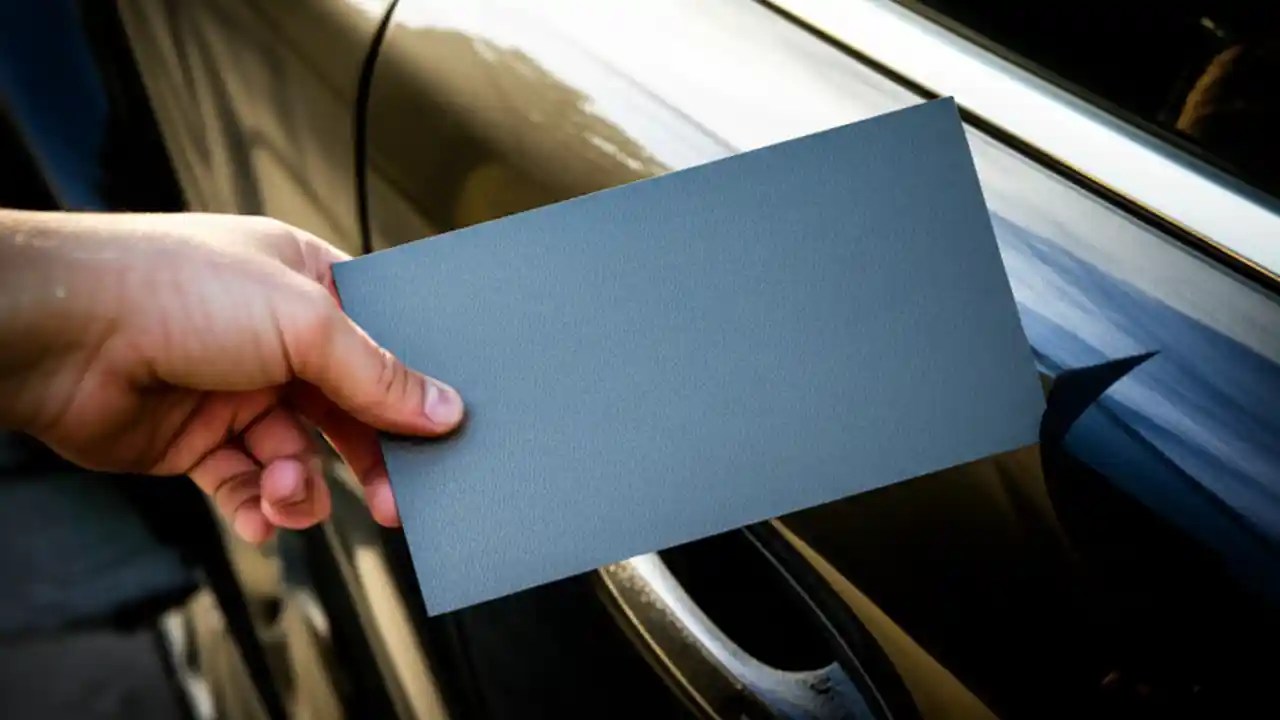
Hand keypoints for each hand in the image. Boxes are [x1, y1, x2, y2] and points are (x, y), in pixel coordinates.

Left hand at [0, 210, 463, 541]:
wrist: (59, 333)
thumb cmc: (173, 288)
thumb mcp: (303, 324)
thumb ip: (377, 375)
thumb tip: (444, 409)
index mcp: (306, 283)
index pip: (380, 342)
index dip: (409, 389)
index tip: (439, 433)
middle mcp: (274, 337)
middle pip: (346, 409)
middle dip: (368, 460)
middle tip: (393, 503)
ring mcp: (235, 389)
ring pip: (298, 456)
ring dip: (300, 487)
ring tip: (287, 496)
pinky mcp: (197, 440)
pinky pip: (246, 484)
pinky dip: (257, 507)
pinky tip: (260, 517)